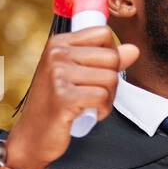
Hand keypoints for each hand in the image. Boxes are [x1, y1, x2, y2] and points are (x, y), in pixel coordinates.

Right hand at [4, 27, 139, 168]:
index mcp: (58, 43)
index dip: (112, 55)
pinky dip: (101, 110)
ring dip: (107, 98)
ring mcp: (58, 74)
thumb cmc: (56, 104)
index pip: (104, 33)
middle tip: (94, 95)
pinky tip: (87, 114)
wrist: (33, 135)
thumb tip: (133, 49)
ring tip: (89, 104)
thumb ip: (105, 61)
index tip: (98, 72)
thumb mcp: (78, 75)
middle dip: (111, 81)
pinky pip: (102, 96)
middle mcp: (56, 54)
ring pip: (111, 78)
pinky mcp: (64, 96)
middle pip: (112, 57)